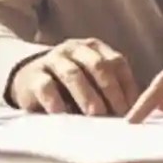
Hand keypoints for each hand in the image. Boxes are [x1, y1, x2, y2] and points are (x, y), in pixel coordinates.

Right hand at [8, 38, 138, 115]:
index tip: (134, 107)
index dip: (127, 84)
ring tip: (95, 114)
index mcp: (94, 48)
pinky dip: (56, 101)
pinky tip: (64, 114)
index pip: (116, 62)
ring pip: (73, 74)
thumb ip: (110, 91)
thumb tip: (134, 113)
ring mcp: (53, 60)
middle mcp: (75, 49)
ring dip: (87, 95)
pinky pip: (46, 86)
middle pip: (97, 65)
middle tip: (118, 112)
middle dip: (110, 89)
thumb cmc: (68, 85)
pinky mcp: (34, 76)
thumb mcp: (91, 81)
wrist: (27, 79)